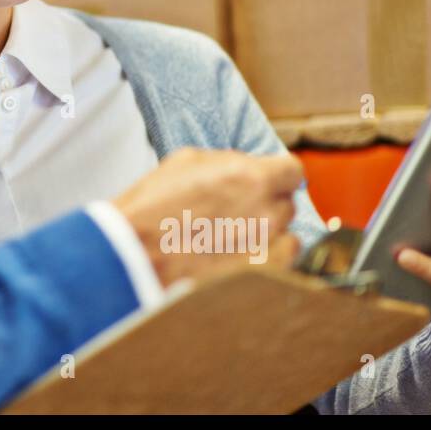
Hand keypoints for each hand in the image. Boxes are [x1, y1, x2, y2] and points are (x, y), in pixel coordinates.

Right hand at [110, 148, 303, 287]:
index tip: (268, 178)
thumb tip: (244, 167)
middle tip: (238, 205)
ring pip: (285, 226)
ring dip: (267, 224)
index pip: (293, 170)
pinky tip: (251, 247)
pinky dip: (275, 250)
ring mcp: (265, 242)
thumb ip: (227, 162)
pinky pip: (288, 253)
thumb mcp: (188, 160)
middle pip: (287, 199)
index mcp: (250, 176)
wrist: (137, 249)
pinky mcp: (260, 269)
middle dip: (267, 199)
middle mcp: (265, 209)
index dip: (278, 173)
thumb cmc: (155, 204)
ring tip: (235, 229)